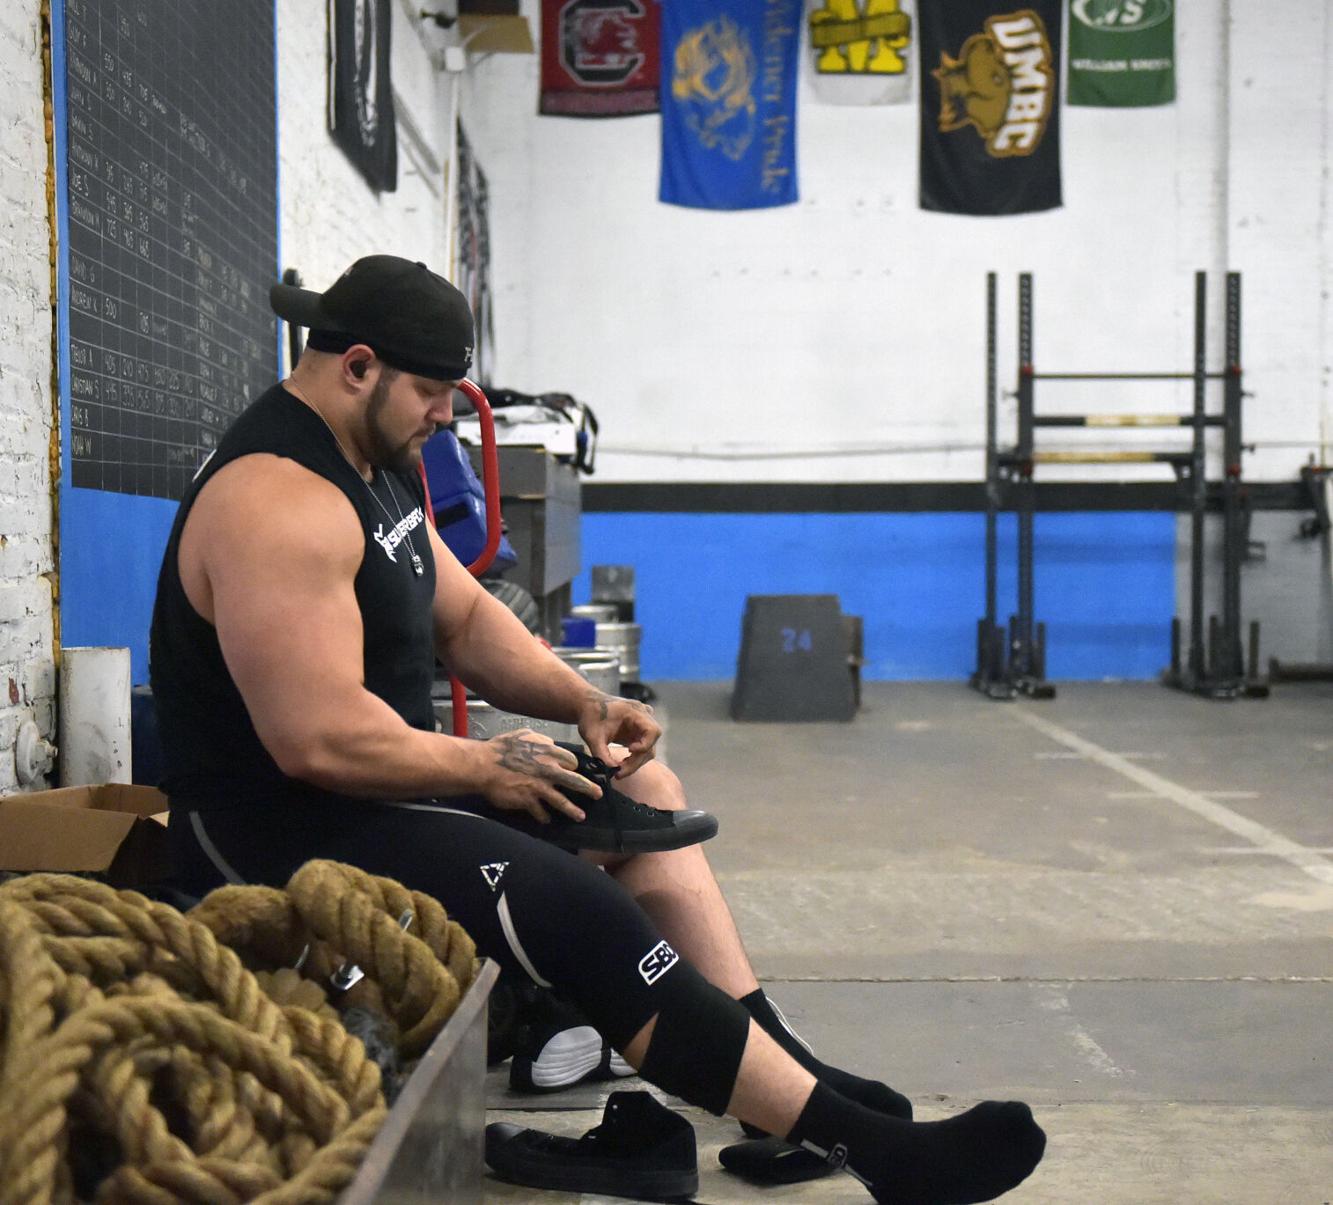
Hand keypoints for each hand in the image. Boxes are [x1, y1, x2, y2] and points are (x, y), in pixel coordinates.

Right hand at [475, 729, 601, 823]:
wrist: (484, 766)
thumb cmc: (501, 748)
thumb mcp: (524, 735)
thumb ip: (540, 740)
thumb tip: (550, 744)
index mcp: (549, 753)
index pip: (572, 761)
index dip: (574, 766)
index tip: (575, 771)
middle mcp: (549, 770)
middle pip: (575, 781)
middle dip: (589, 788)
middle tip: (598, 794)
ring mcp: (540, 787)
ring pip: (562, 801)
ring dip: (572, 810)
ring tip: (580, 816)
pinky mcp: (529, 800)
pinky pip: (540, 812)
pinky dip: (543, 817)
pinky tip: (546, 820)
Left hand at [576, 690, 660, 777]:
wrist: (589, 708)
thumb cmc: (590, 717)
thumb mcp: (592, 737)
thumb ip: (602, 755)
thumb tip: (613, 771)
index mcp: (635, 711)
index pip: (652, 731)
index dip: (645, 744)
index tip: (629, 751)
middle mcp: (644, 716)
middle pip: (650, 743)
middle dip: (636, 761)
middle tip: (619, 773)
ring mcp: (644, 724)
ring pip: (649, 748)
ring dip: (635, 762)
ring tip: (618, 770)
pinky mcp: (640, 731)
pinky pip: (644, 747)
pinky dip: (635, 757)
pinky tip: (622, 763)